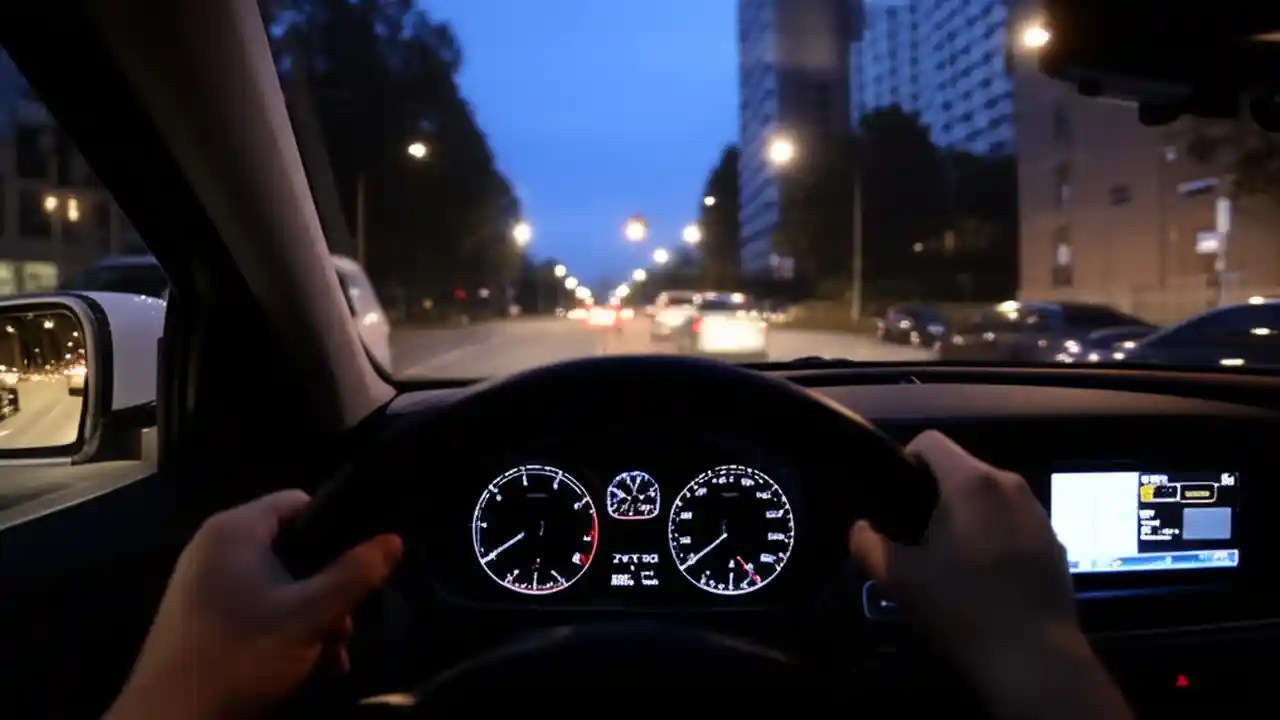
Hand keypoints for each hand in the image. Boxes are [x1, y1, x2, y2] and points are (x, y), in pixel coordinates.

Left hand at [107, 490, 402, 719]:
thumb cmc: (241, 654)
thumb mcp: (310, 616)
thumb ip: (354, 575)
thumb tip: (394, 540)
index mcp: (236, 530)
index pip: (299, 502)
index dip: (338, 527)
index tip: (363, 565)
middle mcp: (215, 546)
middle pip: (293, 549)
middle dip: (329, 588)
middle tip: (346, 628)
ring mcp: (204, 582)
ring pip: (279, 583)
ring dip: (313, 616)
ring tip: (331, 656)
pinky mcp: (200, 615)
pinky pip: (256, 605)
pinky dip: (284, 627)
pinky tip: (306, 662)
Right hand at [851, 431, 1130, 718]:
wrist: (1034, 656)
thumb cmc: (962, 609)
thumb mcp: (900, 580)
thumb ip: (868, 545)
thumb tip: (861, 528)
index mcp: (971, 483)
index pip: (930, 440)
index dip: (904, 460)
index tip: (894, 498)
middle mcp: (1009, 485)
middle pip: (961, 468)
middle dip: (934, 493)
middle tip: (915, 535)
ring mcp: (1038, 511)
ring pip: (989, 495)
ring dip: (966, 514)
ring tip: (950, 557)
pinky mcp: (1055, 539)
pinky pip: (1013, 520)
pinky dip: (994, 533)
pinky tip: (985, 574)